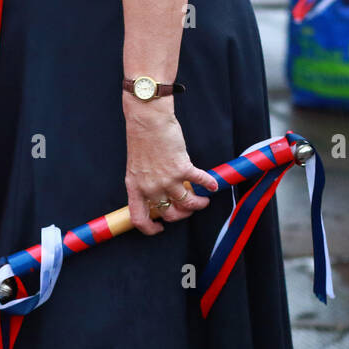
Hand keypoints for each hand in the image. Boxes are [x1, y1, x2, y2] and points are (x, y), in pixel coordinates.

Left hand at [123, 96, 217, 235]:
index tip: (159, 228)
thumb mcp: (136, 168)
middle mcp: (151, 188)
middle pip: (169, 215)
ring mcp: (167, 179)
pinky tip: (213, 185)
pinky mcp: (182, 168)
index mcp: (135, 188)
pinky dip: (209, 185)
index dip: (150, 229)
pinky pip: (200, 182)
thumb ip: (145, 184)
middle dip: (182, 215)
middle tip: (187, 208)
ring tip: (203, 200)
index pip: (139, 218)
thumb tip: (158, 196)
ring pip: (188, 204)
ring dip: (199, 204)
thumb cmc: (141, 140)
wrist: (148, 120)